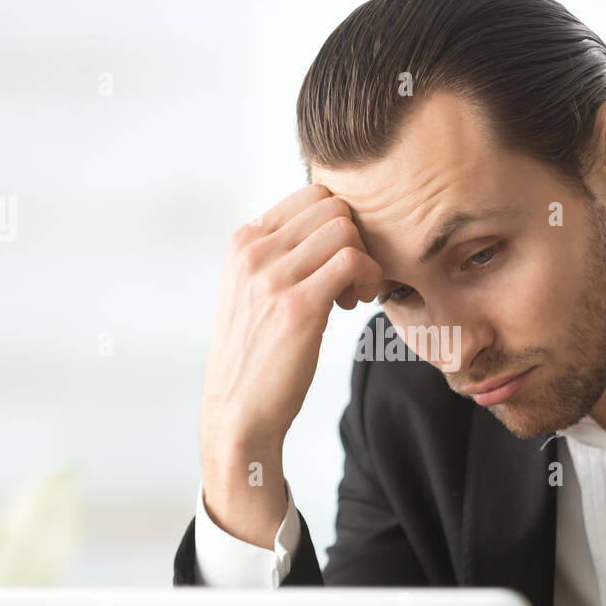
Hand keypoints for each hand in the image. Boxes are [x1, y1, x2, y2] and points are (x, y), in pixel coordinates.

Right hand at [198, 184, 381, 546]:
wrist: (237, 411)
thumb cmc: (254, 355)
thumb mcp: (250, 292)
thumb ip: (277, 255)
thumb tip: (327, 229)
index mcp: (242, 242)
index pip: (311, 195)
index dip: (337, 226)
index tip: (333, 263)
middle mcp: (254, 252)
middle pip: (333, 206)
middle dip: (353, 239)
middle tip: (348, 280)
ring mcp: (274, 276)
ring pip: (345, 229)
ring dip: (362, 260)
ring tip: (349, 295)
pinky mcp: (299, 305)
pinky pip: (352, 261)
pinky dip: (367, 278)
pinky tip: (353, 304)